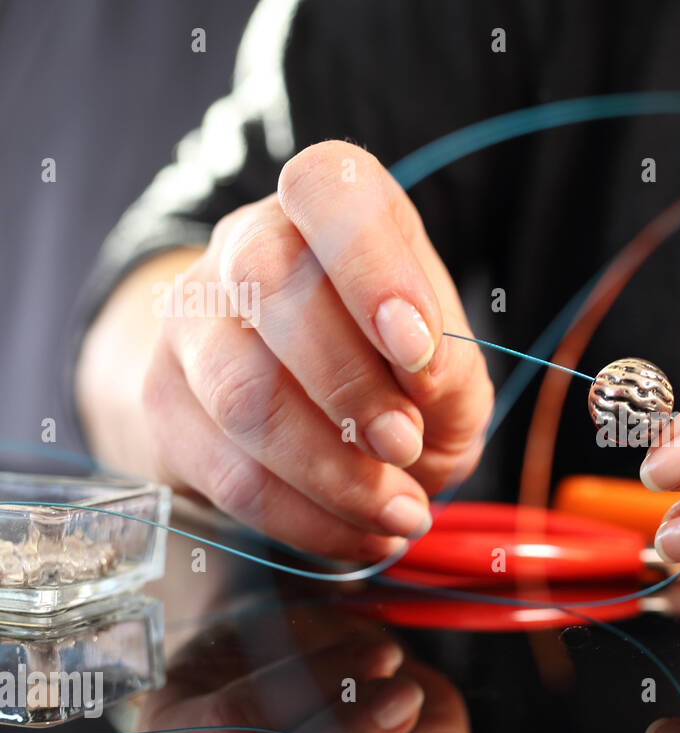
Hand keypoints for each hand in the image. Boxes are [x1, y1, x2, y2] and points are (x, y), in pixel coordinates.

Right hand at [140, 141, 492, 558]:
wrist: (305, 416)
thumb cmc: (396, 374)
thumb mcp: (450, 366)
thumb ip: (451, 369)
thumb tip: (424, 383)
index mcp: (331, 208)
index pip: (328, 189)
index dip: (372, 266)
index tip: (417, 348)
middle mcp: (250, 245)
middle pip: (269, 287)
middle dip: (350, 385)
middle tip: (407, 446)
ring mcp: (194, 322)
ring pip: (243, 392)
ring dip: (332, 471)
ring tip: (399, 511)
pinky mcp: (166, 404)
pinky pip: (227, 472)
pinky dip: (306, 519)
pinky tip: (361, 533)